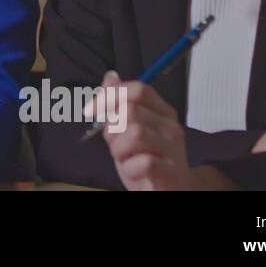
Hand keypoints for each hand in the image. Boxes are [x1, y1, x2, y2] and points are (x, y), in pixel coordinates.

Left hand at [94, 70, 200, 189]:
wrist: (168, 190)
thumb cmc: (145, 160)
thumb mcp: (126, 131)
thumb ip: (118, 106)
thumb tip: (110, 76)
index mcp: (162, 112)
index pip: (138, 89)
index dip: (109, 96)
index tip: (91, 110)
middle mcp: (171, 127)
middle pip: (130, 111)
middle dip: (112, 129)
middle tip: (117, 145)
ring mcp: (174, 149)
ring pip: (135, 133)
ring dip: (119, 149)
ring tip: (126, 159)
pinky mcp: (172, 172)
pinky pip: (144, 161)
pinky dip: (130, 168)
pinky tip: (135, 171)